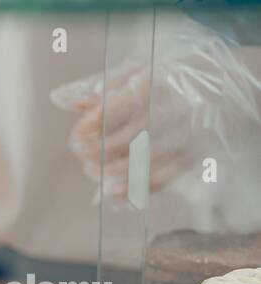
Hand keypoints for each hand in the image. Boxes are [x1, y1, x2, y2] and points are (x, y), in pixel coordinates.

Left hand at [55, 29, 260, 199]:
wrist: (225, 86)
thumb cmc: (175, 78)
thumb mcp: (145, 72)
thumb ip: (111, 88)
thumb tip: (77, 106)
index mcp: (157, 82)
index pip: (116, 108)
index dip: (92, 125)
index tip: (78, 133)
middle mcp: (173, 108)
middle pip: (124, 139)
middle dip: (96, 153)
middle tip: (83, 156)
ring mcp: (186, 134)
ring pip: (140, 162)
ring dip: (109, 174)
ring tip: (94, 174)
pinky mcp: (195, 154)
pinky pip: (160, 177)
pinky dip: (132, 187)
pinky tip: (111, 191)